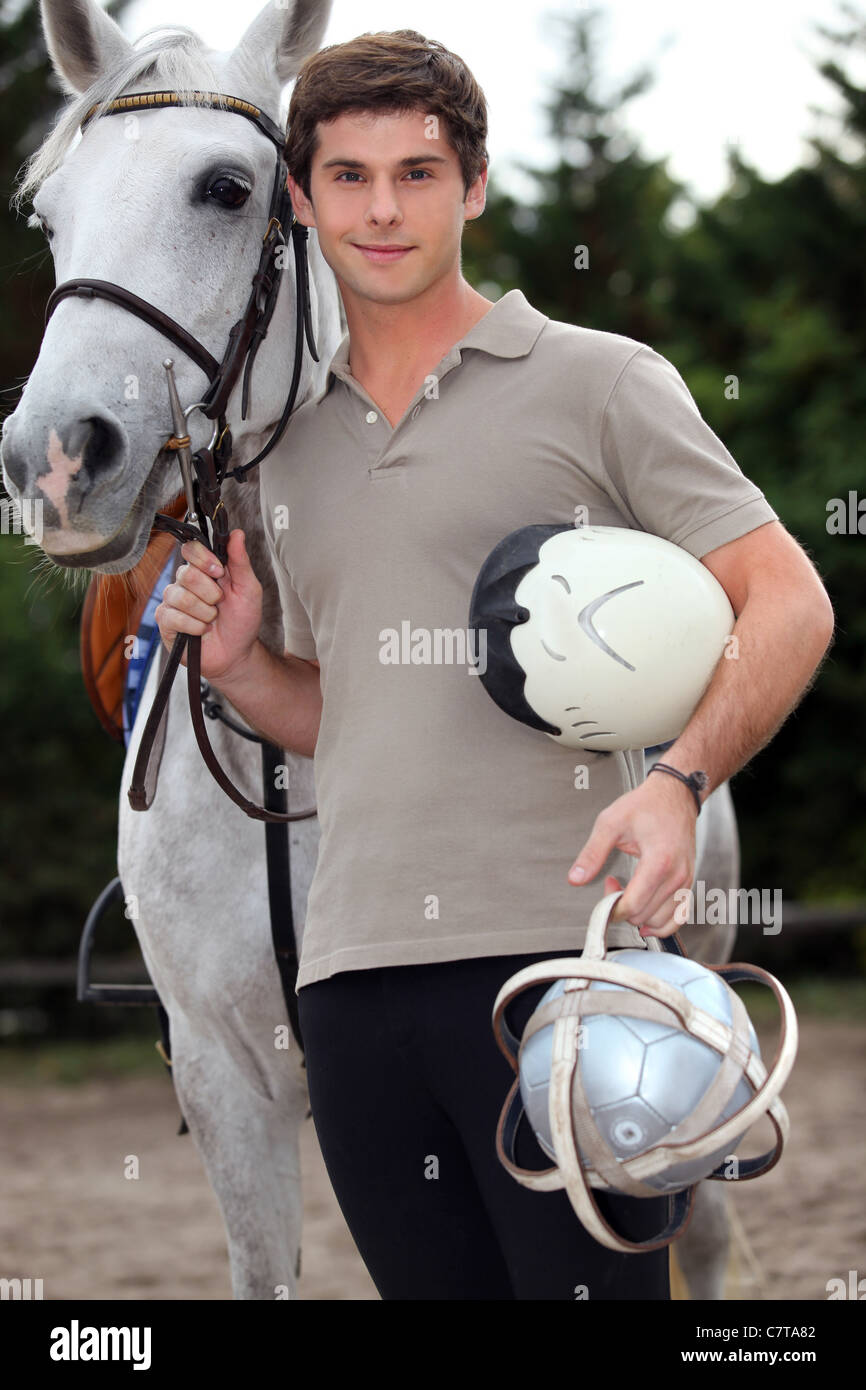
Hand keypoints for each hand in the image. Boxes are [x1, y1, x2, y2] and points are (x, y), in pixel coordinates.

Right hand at [154, 528, 261, 680]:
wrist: (237, 654)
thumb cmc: (242, 621)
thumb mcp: (249, 589)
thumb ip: (241, 561)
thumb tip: (236, 534)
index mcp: (204, 571)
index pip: (191, 549)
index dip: (203, 559)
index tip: (219, 572)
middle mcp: (185, 583)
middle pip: (186, 573)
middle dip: (211, 593)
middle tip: (219, 604)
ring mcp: (173, 602)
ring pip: (181, 597)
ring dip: (205, 612)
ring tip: (212, 620)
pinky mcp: (166, 622)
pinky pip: (175, 617)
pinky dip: (195, 627)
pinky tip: (202, 632)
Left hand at [568, 774, 697, 937]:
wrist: (674, 795)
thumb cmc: (645, 805)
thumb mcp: (611, 823)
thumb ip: (592, 853)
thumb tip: (575, 879)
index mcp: (659, 861)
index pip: (634, 904)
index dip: (612, 907)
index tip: (605, 889)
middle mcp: (677, 875)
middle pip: (644, 916)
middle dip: (623, 907)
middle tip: (613, 882)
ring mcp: (686, 881)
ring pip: (660, 922)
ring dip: (639, 915)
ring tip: (629, 890)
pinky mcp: (689, 884)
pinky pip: (679, 917)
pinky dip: (661, 924)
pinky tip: (645, 915)